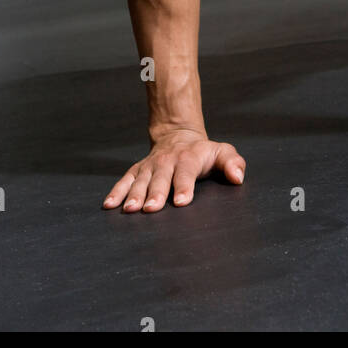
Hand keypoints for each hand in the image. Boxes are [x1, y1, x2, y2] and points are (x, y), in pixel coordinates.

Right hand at [103, 127, 245, 210]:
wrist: (178, 137)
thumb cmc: (203, 153)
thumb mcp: (221, 152)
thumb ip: (232, 163)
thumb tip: (238, 177)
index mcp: (188, 158)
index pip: (186, 172)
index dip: (184, 186)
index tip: (181, 201)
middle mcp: (167, 161)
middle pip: (160, 178)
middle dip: (156, 193)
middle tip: (151, 209)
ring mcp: (150, 166)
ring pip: (141, 181)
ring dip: (134, 195)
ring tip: (129, 209)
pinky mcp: (137, 170)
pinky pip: (125, 180)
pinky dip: (116, 191)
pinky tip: (109, 205)